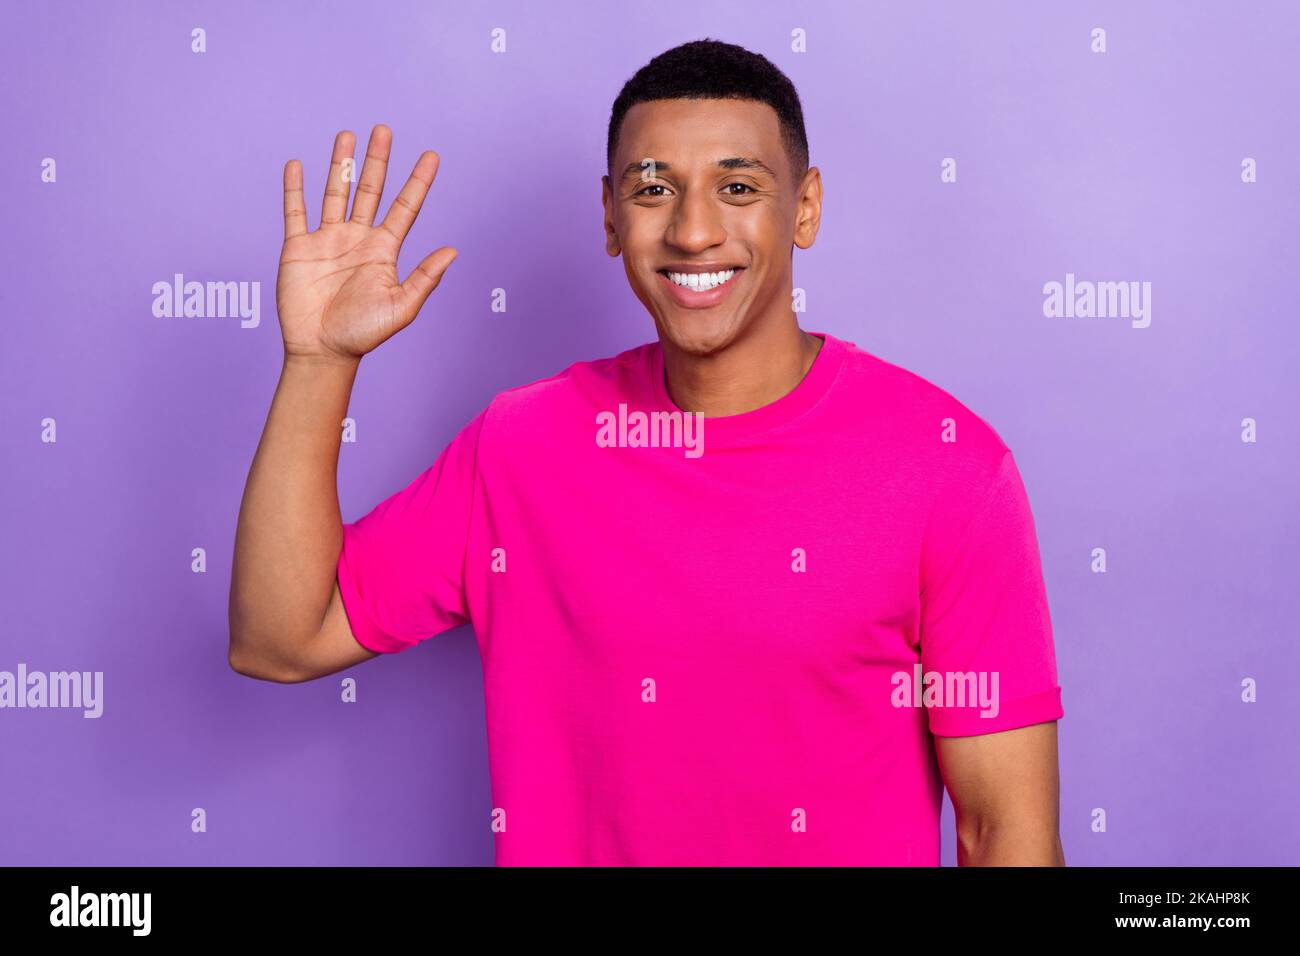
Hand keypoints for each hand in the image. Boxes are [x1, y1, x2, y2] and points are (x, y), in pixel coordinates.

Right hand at [276, 125, 456, 363]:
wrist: (322, 351)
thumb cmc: (363, 334)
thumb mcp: (401, 307)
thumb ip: (425, 278)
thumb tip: (453, 251)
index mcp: (384, 250)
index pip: (405, 208)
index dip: (418, 182)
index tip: (432, 155)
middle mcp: (357, 239)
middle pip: (369, 190)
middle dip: (377, 161)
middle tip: (384, 130)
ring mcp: (328, 239)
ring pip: (335, 192)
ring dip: (340, 164)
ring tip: (347, 134)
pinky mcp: (298, 247)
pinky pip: (296, 211)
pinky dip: (295, 188)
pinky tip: (298, 165)